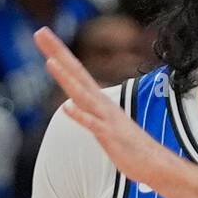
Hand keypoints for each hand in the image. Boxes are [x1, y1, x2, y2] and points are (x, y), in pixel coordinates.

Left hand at [33, 26, 178, 187]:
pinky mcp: (112, 137)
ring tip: (50, 61)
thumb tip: (72, 103)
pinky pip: (94, 125)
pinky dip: (80, 116)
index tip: (43, 34)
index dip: (58, 53)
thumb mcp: (105, 125)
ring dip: (67, 79)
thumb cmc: (131, 147)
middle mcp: (102, 105)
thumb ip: (90, 112)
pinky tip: (67, 107)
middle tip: (40, 32)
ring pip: (83, 96)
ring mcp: (107, 119)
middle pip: (77, 74)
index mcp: (99, 101)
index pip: (76, 72)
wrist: (157, 165)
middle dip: (58, 53)